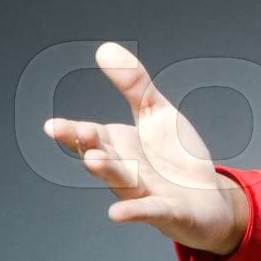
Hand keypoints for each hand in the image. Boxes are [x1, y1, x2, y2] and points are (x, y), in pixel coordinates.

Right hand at [43, 42, 247, 254]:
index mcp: (119, 147)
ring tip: (94, 160)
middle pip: (104, 157)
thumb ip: (134, 85)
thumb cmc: (174, 157)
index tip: (51, 126)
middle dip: (90, 145)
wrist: (209, 199)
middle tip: (76, 132)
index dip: (73, 132)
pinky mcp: (170, 211)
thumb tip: (104, 47)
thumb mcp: (156, 113)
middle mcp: (126, 170)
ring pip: (123, 182)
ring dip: (109, 172)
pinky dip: (135, 211)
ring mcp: (146, 192)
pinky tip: (116, 213)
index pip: (91, 137)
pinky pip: (150, 211)